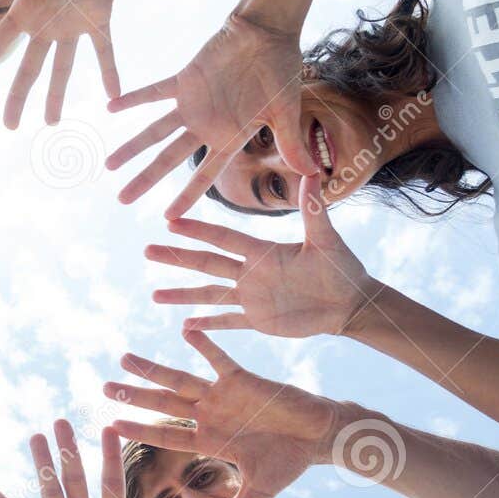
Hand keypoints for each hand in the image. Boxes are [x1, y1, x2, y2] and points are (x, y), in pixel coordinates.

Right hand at [0, 0, 131, 127]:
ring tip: (53, 123)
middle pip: (29, 67)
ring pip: (63, 67)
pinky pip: (104, 52)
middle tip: (10, 127)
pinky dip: (110, 72)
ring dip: (57, 95)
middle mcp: (46, 22)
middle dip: (19, 97)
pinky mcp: (99, 18)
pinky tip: (113, 97)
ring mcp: (72, 24)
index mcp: (25, 9)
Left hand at [104, 334, 338, 497]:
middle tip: (103, 387)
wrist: (319, 437)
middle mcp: (209, 416)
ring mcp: (223, 396)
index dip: (139, 431)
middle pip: (163, 406)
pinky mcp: (242, 379)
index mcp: (209, 441)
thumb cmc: (290, 463)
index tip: (109, 425)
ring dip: (152, 370)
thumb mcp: (258, 493)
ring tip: (124, 358)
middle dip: (134, 397)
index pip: (166, 437)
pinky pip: (218, 359)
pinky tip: (183, 330)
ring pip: (179, 380)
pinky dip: (203, 345)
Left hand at [106, 12, 311, 217]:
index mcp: (229, 137)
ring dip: (132, 147)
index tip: (168, 218)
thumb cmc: (281, 70)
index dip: (187, 195)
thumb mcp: (287, 111)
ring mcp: (192, 104)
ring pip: (155, 131)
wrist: (268, 32)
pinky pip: (153, 92)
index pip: (204, 173)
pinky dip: (133, 99)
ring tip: (108, 165)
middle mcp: (206, 126)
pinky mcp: (184, 80)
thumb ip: (291, 143)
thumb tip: (313, 175)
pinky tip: (110, 109)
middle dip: (146, 179)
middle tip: (122, 200)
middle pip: (169, 159)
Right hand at [151, 176, 378, 336]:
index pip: (223, 238)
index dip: (198, 231)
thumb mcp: (326, 238)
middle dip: (176, 258)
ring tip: (154, 295)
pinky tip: (186, 326)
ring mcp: (251, 297)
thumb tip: (312, 170)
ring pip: (209, 294)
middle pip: (206, 263)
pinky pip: (228, 322)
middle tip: (147, 251)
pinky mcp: (258, 320)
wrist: (351, 303)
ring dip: (182, 294)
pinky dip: (208, 325)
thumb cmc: (343, 268)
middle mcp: (250, 272)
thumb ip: (313, 208)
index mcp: (262, 251)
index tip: (170, 221)